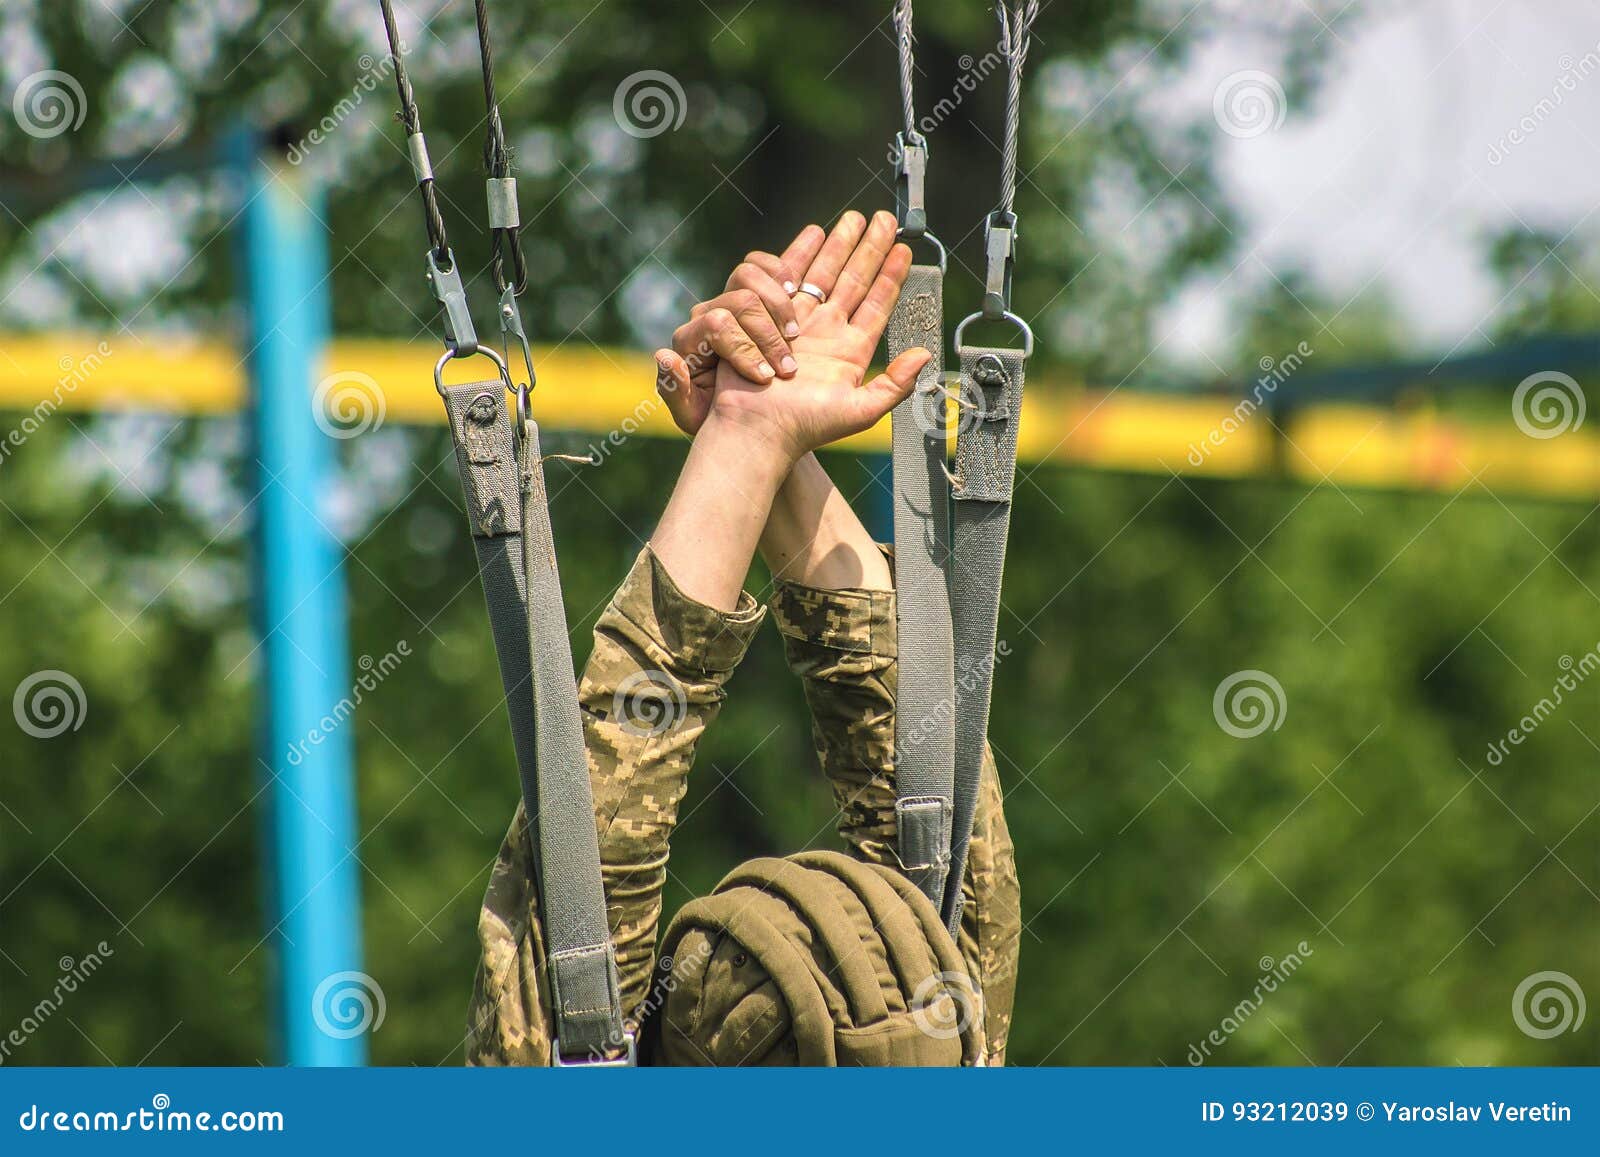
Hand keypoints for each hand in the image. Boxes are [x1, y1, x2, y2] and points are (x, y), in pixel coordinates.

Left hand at [655, 225, 827, 435]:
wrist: (743, 411)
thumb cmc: (717, 418)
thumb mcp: (695, 417)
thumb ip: (675, 391)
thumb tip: (664, 354)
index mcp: (689, 342)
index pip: (718, 325)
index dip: (745, 349)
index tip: (768, 379)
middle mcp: (706, 314)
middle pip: (739, 301)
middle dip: (767, 335)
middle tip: (789, 369)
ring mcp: (729, 299)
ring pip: (748, 275)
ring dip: (778, 303)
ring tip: (795, 334)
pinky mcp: (752, 293)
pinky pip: (761, 264)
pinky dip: (780, 272)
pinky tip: (798, 294)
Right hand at [707, 209, 930, 461]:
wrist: (757, 429)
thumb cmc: (805, 428)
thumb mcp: (860, 412)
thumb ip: (895, 385)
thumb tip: (925, 355)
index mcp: (852, 353)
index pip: (878, 305)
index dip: (893, 276)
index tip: (906, 250)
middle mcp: (829, 333)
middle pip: (855, 280)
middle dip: (870, 248)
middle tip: (885, 219)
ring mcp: (800, 323)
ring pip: (826, 273)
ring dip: (840, 246)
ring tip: (854, 219)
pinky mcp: (771, 319)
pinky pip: (790, 278)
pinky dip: (802, 255)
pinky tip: (814, 235)